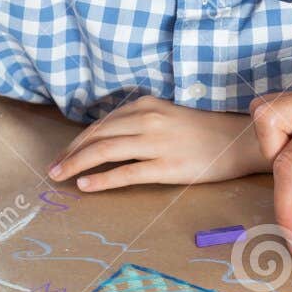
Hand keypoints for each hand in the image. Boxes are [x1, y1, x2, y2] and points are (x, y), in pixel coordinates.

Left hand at [48, 97, 268, 189]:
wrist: (238, 141)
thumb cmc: (203, 132)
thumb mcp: (167, 115)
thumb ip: (139, 122)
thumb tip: (107, 139)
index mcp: (146, 106)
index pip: (101, 124)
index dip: (77, 141)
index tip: (62, 155)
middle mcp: (148, 120)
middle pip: (97, 136)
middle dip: (70, 153)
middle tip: (53, 169)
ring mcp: (157, 143)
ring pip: (105, 151)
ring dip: (76, 164)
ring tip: (60, 176)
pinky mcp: (167, 166)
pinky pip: (126, 173)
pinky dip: (101, 179)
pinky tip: (85, 185)